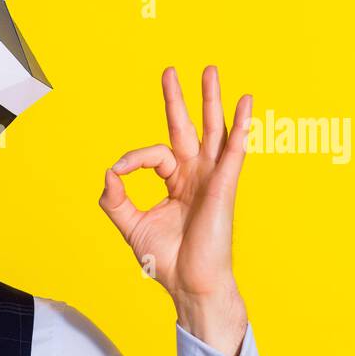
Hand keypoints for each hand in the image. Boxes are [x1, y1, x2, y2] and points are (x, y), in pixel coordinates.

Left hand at [99, 66, 250, 355]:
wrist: (190, 284)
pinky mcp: (224, 185)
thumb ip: (116, 199)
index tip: (119, 174)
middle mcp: (195, 175)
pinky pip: (234, 149)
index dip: (133, 159)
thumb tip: (109, 173)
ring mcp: (212, 178)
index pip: (153, 154)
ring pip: (212, 130)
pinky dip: (240, 124)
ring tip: (209, 71)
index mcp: (176, 182)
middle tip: (170, 71)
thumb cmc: (168, 260)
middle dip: (178, 100)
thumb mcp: (131, 225)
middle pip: (187, 128)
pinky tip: (245, 102)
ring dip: (212, 100)